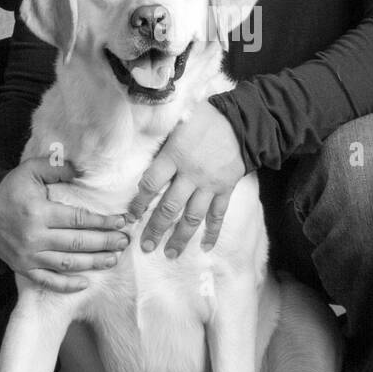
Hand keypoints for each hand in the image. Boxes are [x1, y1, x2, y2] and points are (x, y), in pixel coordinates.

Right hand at [0, 157, 129, 292]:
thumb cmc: (9, 190)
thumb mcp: (30, 170)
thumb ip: (56, 168)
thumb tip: (81, 170)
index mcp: (39, 212)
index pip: (78, 219)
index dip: (102, 222)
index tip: (121, 222)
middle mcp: (35, 237)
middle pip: (78, 243)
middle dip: (105, 243)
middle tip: (124, 241)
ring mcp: (29, 256)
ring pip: (67, 263)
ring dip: (93, 263)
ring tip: (113, 259)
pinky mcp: (23, 268)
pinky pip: (47, 281)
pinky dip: (66, 285)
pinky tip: (85, 284)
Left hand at [125, 103, 245, 255]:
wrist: (242, 121)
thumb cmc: (205, 118)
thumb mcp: (178, 122)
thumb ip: (161, 141)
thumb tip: (139, 151)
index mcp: (175, 155)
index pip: (151, 183)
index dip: (139, 202)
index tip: (130, 217)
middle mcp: (191, 174)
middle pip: (169, 207)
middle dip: (156, 229)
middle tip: (145, 246)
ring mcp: (210, 184)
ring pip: (192, 217)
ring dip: (180, 237)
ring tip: (170, 253)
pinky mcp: (226, 189)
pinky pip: (218, 215)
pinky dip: (212, 232)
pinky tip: (205, 247)